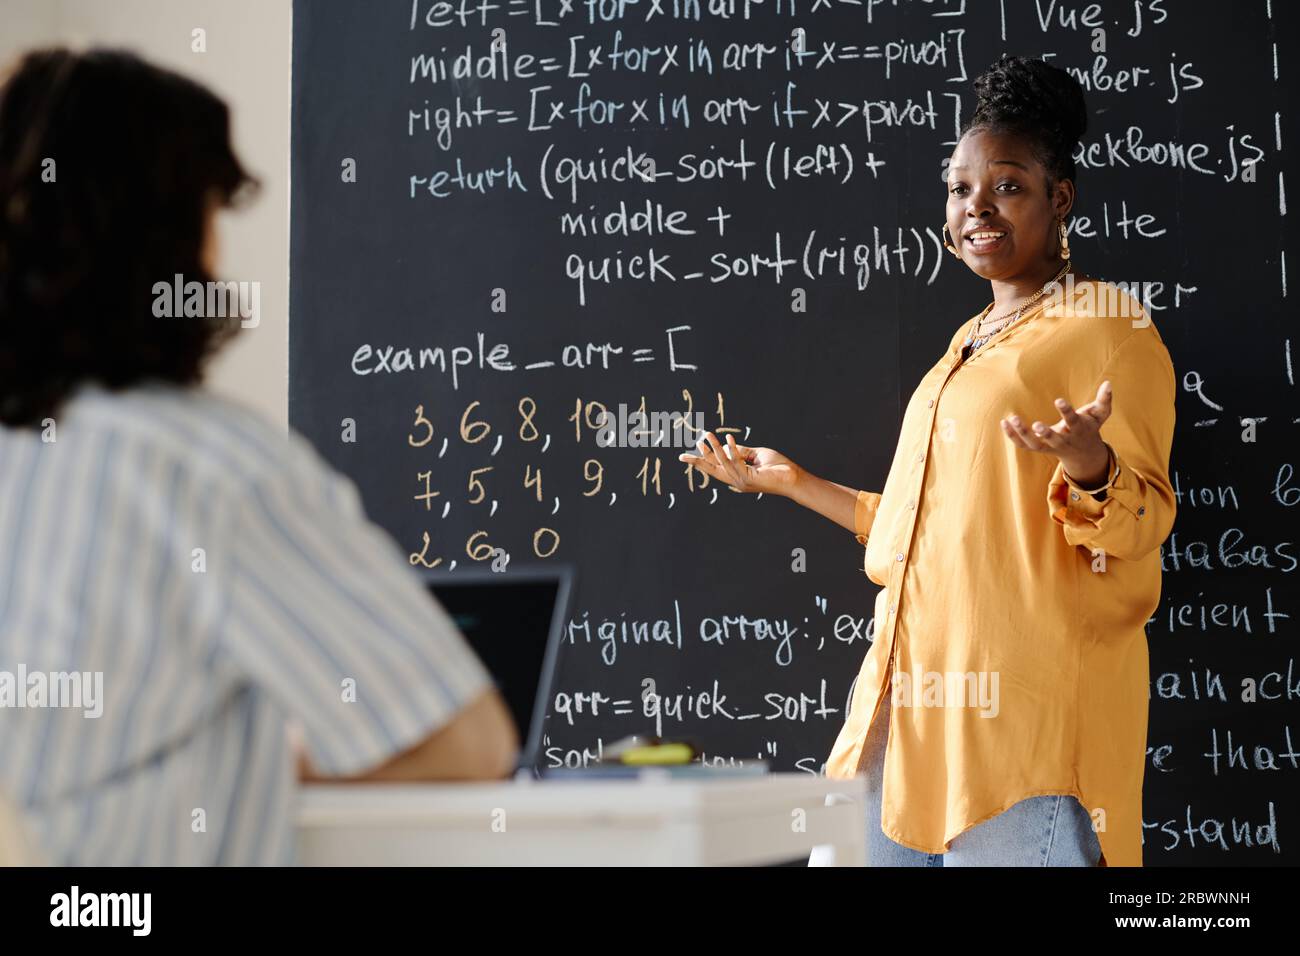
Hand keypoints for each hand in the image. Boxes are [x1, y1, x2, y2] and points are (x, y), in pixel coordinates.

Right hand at [677, 431, 800, 495]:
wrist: (794, 478)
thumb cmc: (779, 467)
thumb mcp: (757, 454)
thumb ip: (742, 451)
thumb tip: (727, 443)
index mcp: (737, 476)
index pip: (716, 468)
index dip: (704, 459)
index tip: (691, 451)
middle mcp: (737, 481)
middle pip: (712, 470)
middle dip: (697, 462)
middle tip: (681, 456)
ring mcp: (742, 482)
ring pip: (722, 463)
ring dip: (714, 448)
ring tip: (707, 434)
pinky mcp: (749, 480)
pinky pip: (736, 462)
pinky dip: (732, 450)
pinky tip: (729, 438)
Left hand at [1001, 380, 1112, 485]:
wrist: (1083, 454)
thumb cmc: (1090, 427)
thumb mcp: (1100, 414)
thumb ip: (1104, 400)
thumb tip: (1108, 383)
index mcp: (1078, 430)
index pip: (1073, 421)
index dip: (1067, 411)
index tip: (1059, 400)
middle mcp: (1064, 440)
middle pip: (1054, 439)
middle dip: (1046, 433)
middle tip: (1036, 425)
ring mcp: (1050, 446)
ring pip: (1034, 445)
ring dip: (1022, 434)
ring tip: (1011, 419)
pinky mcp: (1039, 448)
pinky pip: (1023, 445)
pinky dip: (1013, 436)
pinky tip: (1004, 423)